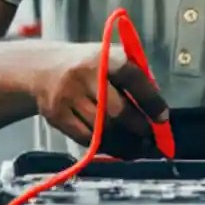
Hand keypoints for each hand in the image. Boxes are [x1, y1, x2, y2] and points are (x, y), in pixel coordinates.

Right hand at [32, 43, 169, 148]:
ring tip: (138, 148)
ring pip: (102, 129)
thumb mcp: (109, 57)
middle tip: (152, 139)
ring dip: (124, 143)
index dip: (151, 101)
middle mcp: (85, 75)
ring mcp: (68, 96)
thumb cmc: (87, 65)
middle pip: (117, 111)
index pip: (133, 78)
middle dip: (139, 128)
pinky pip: (86, 138)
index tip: (163, 118)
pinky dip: (105, 146)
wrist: (41, 68)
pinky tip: (117, 147)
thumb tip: (156, 108)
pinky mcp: (56, 115)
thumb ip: (134, 76)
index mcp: (104, 57)